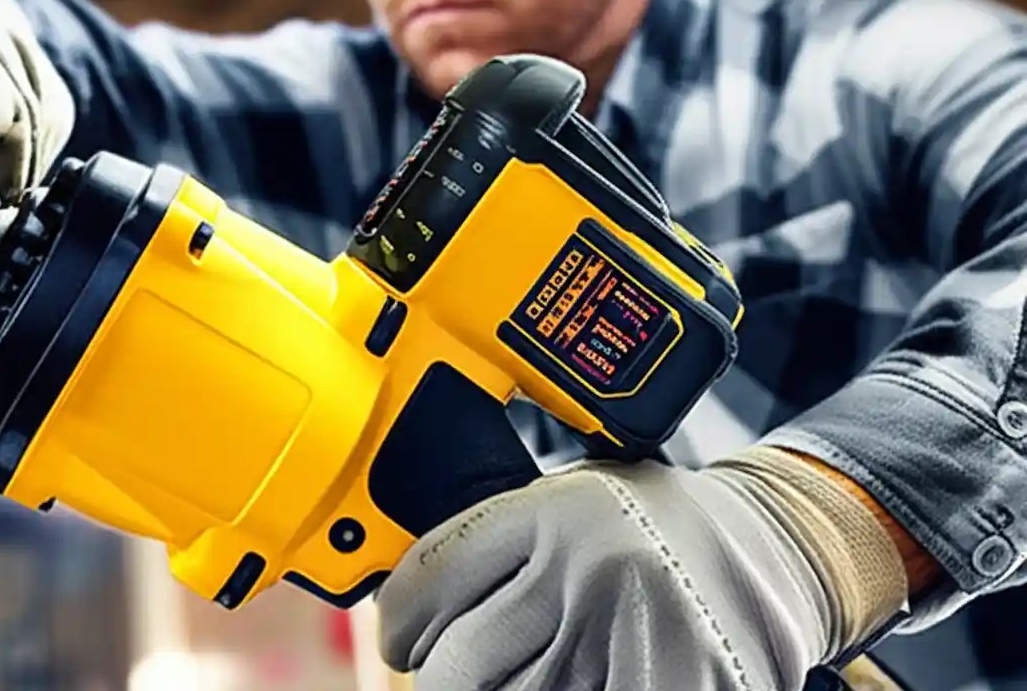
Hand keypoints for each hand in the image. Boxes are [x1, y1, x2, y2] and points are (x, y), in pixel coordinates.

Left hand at [376, 448, 908, 690]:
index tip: (404, 640)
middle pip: (455, 667)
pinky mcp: (669, 685)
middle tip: (458, 674)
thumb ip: (502, 546)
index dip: (400, 625)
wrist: (775, 544)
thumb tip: (416, 614)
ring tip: (523, 674)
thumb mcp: (571, 502)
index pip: (426, 585)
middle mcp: (583, 571)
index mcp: (550, 512)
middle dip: (444, 681)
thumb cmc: (661, 525)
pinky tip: (568, 682)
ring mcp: (627, 636)